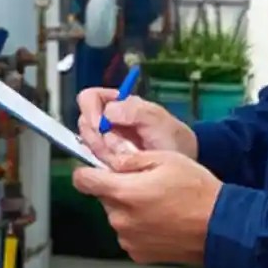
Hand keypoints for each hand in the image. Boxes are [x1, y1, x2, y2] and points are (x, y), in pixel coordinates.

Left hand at [72, 150, 221, 265]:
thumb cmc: (198, 193)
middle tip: (144, 183)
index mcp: (124, 192)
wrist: (219, 227)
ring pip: (117, 215)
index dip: (86, 170)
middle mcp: (121, 219)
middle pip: (104, 197)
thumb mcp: (165, 159)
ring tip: (158, 202)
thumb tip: (111, 157)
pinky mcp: (138, 252)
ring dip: (130, 207)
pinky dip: (139, 225)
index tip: (93, 167)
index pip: (83, 180)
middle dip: (118, 188)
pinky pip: (129, 233)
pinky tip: (160, 218)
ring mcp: (128, 238)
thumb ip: (130, 158)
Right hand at [76, 88, 197, 163]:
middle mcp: (108, 122)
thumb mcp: (158, 120)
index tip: (100, 126)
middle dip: (96, 136)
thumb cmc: (173, 140)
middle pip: (84, 122)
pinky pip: (95, 162)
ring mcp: (106, 143)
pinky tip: (120, 168)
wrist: (183, 170)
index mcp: (119, 104)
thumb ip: (134, 111)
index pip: (90, 98)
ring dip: (101, 152)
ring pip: (87, 144)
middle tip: (113, 148)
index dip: (90, 110)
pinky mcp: (107, 162)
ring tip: (122, 158)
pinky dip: (104, 165)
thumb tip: (107, 113)